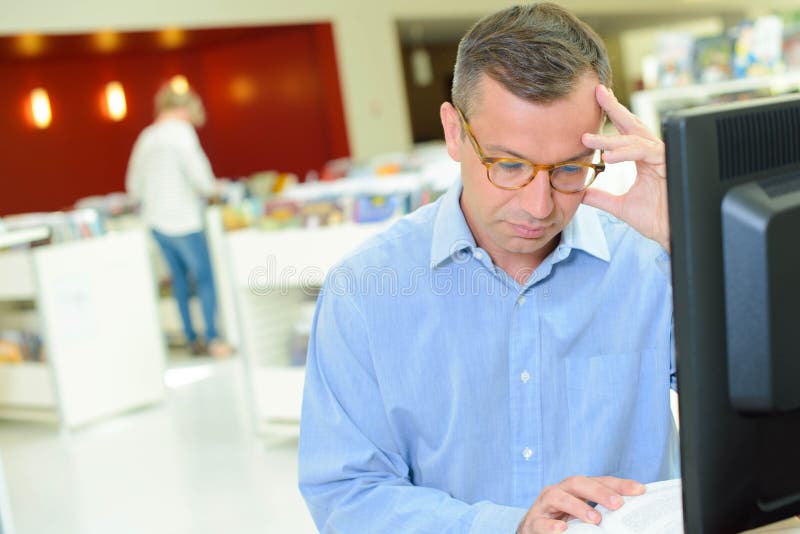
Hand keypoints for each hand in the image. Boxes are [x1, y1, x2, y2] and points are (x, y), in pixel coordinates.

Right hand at [516, 475, 644, 532]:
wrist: (531, 531)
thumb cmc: (562, 522)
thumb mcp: (582, 515)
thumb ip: (601, 513)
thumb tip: (631, 517)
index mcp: (574, 489)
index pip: (598, 481)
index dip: (618, 484)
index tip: (640, 490)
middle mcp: (558, 491)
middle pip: (577, 483)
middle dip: (598, 491)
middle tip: (618, 504)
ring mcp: (543, 506)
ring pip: (557, 497)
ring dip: (577, 506)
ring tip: (595, 519)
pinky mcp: (532, 522)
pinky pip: (540, 522)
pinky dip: (550, 526)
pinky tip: (562, 529)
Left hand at [581, 85, 669, 252]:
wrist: (676, 235)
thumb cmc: (658, 220)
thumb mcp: (621, 207)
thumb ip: (601, 198)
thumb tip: (581, 194)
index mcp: (644, 159)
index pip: (625, 134)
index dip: (612, 116)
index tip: (595, 100)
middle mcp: (654, 154)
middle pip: (633, 125)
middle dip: (615, 107)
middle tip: (598, 91)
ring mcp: (663, 157)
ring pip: (635, 139)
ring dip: (610, 139)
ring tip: (587, 140)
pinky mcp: (670, 164)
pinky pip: (646, 152)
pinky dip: (626, 152)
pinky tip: (608, 157)